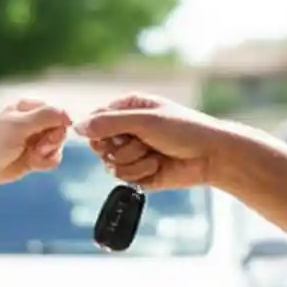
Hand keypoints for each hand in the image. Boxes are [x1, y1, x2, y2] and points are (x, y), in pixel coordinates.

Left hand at [0, 98, 71, 183]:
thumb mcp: (19, 124)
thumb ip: (45, 116)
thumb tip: (68, 114)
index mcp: (29, 107)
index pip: (57, 111)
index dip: (58, 124)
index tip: (46, 134)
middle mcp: (34, 121)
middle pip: (60, 129)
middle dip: (53, 141)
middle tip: (38, 148)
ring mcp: (35, 139)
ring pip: (58, 145)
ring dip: (48, 153)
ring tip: (32, 156)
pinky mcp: (36, 156)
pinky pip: (53, 158)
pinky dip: (46, 162)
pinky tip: (33, 164)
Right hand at [74, 94, 240, 189]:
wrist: (210, 155)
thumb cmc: (183, 129)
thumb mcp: (144, 120)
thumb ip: (108, 123)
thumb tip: (76, 127)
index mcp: (127, 109)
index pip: (94, 120)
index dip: (99, 131)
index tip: (117, 133)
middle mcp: (127, 130)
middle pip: (98, 145)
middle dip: (119, 147)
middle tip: (140, 142)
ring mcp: (133, 152)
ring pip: (110, 163)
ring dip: (133, 161)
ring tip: (155, 153)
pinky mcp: (140, 173)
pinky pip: (123, 177)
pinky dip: (140, 172)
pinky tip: (158, 165)